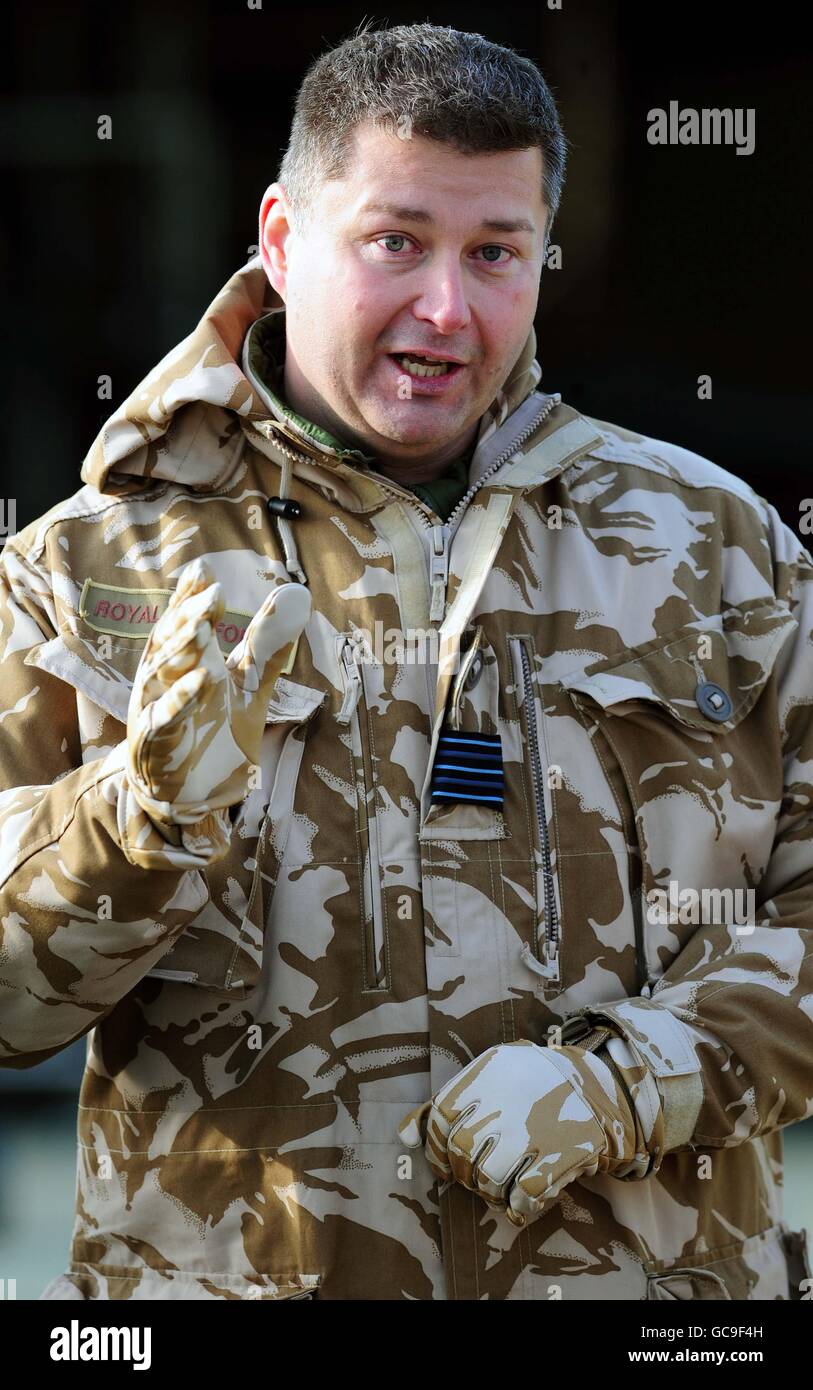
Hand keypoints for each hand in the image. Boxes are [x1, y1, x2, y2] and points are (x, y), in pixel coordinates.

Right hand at [125, 557, 310, 859]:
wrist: (186, 795)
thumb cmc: (211, 731)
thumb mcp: (246, 688)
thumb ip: (268, 648)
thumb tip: (298, 598)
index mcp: (180, 661)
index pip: (181, 621)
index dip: (189, 596)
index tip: (204, 570)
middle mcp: (162, 679)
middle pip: (172, 641)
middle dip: (190, 615)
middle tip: (212, 592)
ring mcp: (155, 709)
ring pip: (163, 675)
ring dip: (183, 650)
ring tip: (203, 627)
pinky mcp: (157, 744)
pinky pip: (166, 719)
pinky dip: (181, 700)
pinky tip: (201, 681)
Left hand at [398, 1038, 653, 1226]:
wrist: (599, 1087)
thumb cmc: (530, 1084)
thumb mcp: (487, 1075)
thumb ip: (443, 1103)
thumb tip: (404, 1136)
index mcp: (483, 1076)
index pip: (440, 1122)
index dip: (438, 1150)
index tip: (449, 1163)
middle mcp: (504, 1101)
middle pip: (462, 1155)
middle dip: (465, 1174)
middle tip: (480, 1176)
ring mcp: (532, 1130)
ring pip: (489, 1180)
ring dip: (491, 1192)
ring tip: (501, 1186)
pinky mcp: (560, 1155)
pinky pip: (524, 1198)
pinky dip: (518, 1207)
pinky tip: (522, 1199)